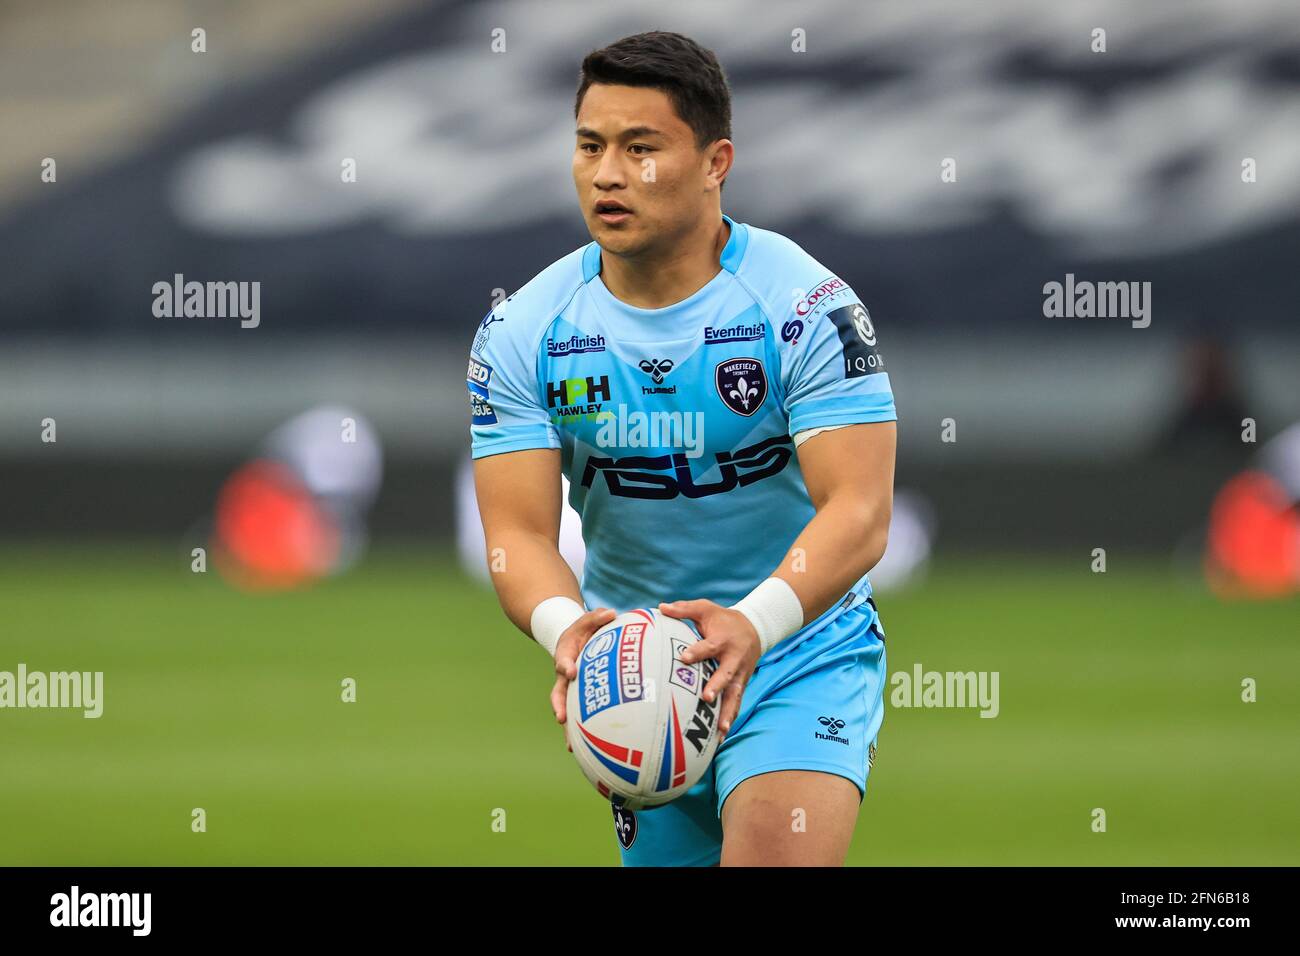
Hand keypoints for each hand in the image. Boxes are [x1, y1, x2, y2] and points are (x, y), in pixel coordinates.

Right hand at [551, 607, 617, 748]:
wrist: (575, 640)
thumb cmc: (585, 630)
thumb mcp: (588, 620)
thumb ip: (597, 617)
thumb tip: (611, 613)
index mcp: (566, 654)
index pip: (564, 659)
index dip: (566, 665)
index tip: (570, 671)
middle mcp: (565, 676)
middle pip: (559, 693)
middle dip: (559, 705)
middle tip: (561, 718)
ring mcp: (570, 689)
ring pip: (567, 710)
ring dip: (568, 728)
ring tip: (571, 747)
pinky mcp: (578, 699)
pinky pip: (580, 716)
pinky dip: (583, 732)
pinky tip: (590, 749)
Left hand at [658, 599, 759, 738]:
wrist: (756, 629)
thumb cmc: (723, 619)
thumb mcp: (706, 609)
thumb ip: (684, 609)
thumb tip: (660, 608)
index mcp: (723, 640)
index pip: (709, 646)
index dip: (697, 652)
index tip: (683, 658)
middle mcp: (733, 660)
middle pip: (726, 674)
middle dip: (717, 686)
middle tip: (706, 697)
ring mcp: (739, 675)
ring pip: (735, 695)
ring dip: (728, 712)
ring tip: (720, 730)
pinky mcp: (741, 686)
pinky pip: (736, 704)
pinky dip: (730, 719)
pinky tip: (720, 738)